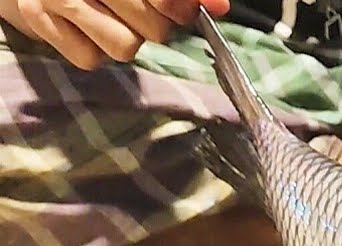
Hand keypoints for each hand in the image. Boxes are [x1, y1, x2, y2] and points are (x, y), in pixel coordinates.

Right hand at [8, 0, 228, 69]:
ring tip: (116, 22)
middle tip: (144, 15)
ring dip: (128, 40)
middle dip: (158, 26)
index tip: (184, 11)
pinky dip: (96, 51)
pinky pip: (90, 59)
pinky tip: (90, 31)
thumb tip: (221, 7)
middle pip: (154, 27)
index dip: (182, 9)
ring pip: (126, 48)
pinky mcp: (39, 22)